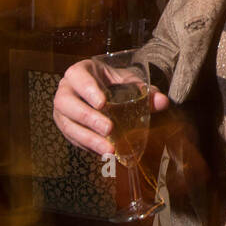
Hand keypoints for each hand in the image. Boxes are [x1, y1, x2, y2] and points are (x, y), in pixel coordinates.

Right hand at [52, 59, 170, 156]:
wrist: (104, 91)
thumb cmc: (114, 84)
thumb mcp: (128, 82)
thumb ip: (144, 90)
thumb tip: (163, 101)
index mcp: (80, 72)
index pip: (77, 77)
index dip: (88, 90)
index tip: (102, 103)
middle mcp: (66, 90)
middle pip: (67, 103)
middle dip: (87, 118)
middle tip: (109, 129)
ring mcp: (62, 110)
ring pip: (67, 124)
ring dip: (88, 138)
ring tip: (109, 150)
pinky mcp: (66, 127)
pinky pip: (72, 138)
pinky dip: (89, 146)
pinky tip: (104, 152)